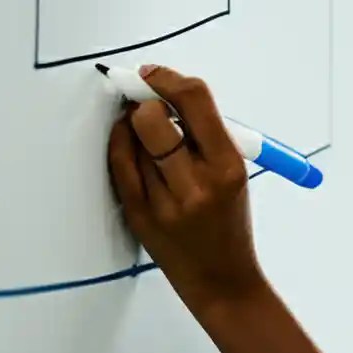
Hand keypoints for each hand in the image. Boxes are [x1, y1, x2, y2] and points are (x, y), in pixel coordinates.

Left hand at [106, 65, 265, 312]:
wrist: (222, 279)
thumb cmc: (230, 220)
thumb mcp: (234, 174)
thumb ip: (205, 136)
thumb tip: (165, 94)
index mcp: (228, 166)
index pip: (195, 101)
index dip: (167, 79)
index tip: (153, 73)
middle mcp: (197, 183)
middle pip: (152, 119)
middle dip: (144, 104)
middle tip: (145, 104)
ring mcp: (165, 202)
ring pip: (131, 141)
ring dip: (132, 127)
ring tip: (143, 133)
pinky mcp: (141, 216)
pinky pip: (118, 168)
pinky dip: (119, 147)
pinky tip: (126, 144)